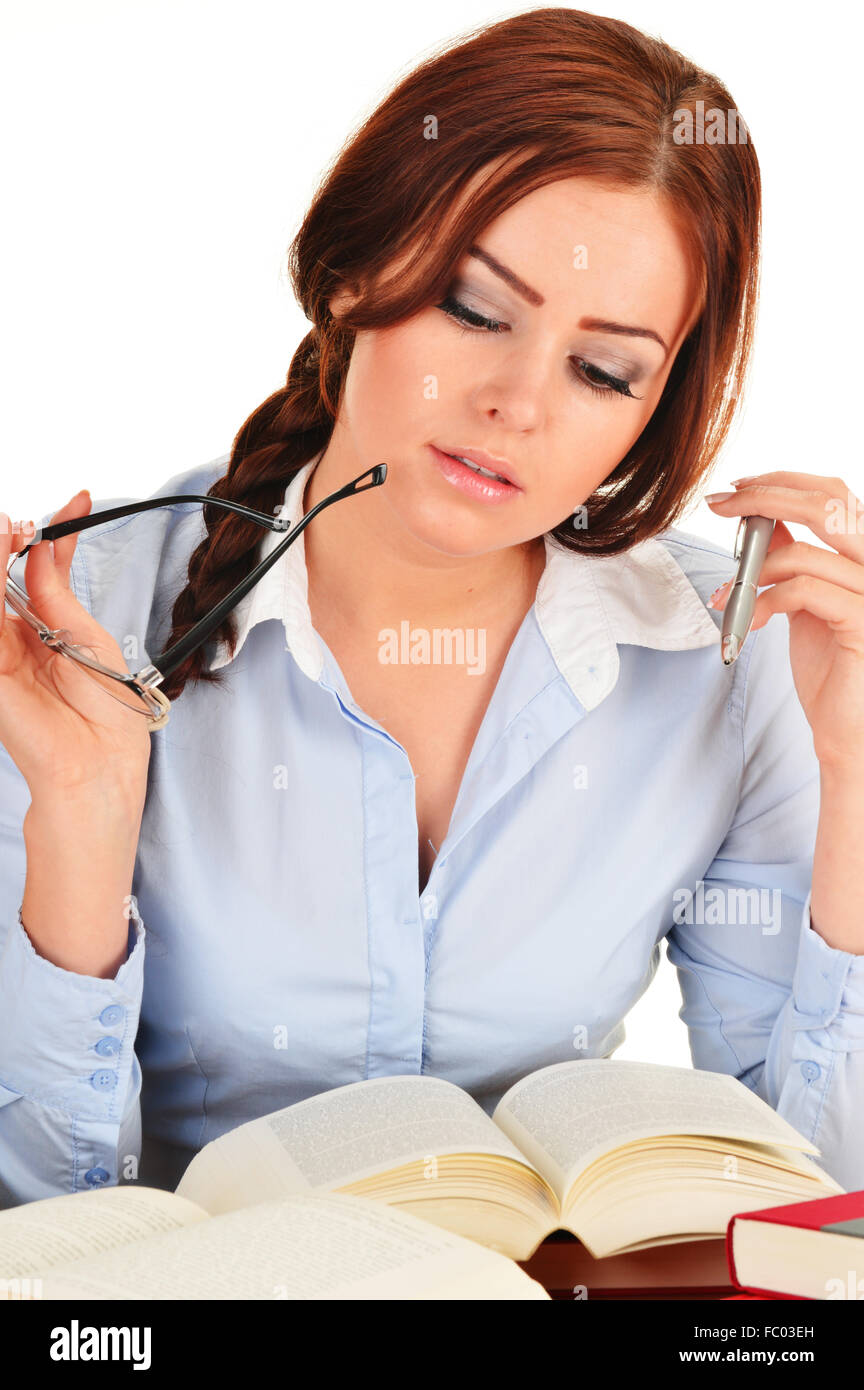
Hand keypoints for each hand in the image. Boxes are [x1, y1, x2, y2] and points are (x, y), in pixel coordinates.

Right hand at [0, 492, 151, 800]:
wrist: (101, 763)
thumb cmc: (105, 713)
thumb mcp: (86, 637)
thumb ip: (55, 594)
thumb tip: (42, 546)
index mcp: (38, 633)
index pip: (33, 572)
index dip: (51, 533)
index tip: (79, 498)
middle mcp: (10, 641)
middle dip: (6, 541)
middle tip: (24, 518)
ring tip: (9, 528)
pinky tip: (1, 553)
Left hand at [705, 471, 863, 770]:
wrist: (849, 731)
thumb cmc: (831, 670)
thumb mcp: (805, 602)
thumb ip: (795, 560)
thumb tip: (767, 517)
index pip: (831, 492)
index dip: (781, 481)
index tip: (734, 490)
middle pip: (827, 502)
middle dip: (763, 497)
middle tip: (720, 506)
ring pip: (806, 552)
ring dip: (752, 571)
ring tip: (726, 596)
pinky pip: (805, 591)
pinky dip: (766, 600)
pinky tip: (749, 622)